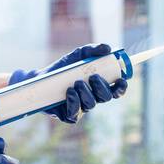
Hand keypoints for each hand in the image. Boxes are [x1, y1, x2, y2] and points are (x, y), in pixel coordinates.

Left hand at [9, 42, 128, 123]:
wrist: (42, 79)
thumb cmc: (63, 68)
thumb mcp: (78, 55)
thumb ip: (93, 50)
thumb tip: (108, 48)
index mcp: (99, 86)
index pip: (115, 90)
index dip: (121, 87)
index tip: (121, 80)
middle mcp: (93, 97)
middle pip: (106, 97)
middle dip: (102, 88)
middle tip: (92, 77)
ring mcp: (82, 108)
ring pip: (91, 104)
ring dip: (86, 93)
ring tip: (76, 83)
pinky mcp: (69, 115)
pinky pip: (76, 113)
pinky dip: (74, 102)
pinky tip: (70, 92)